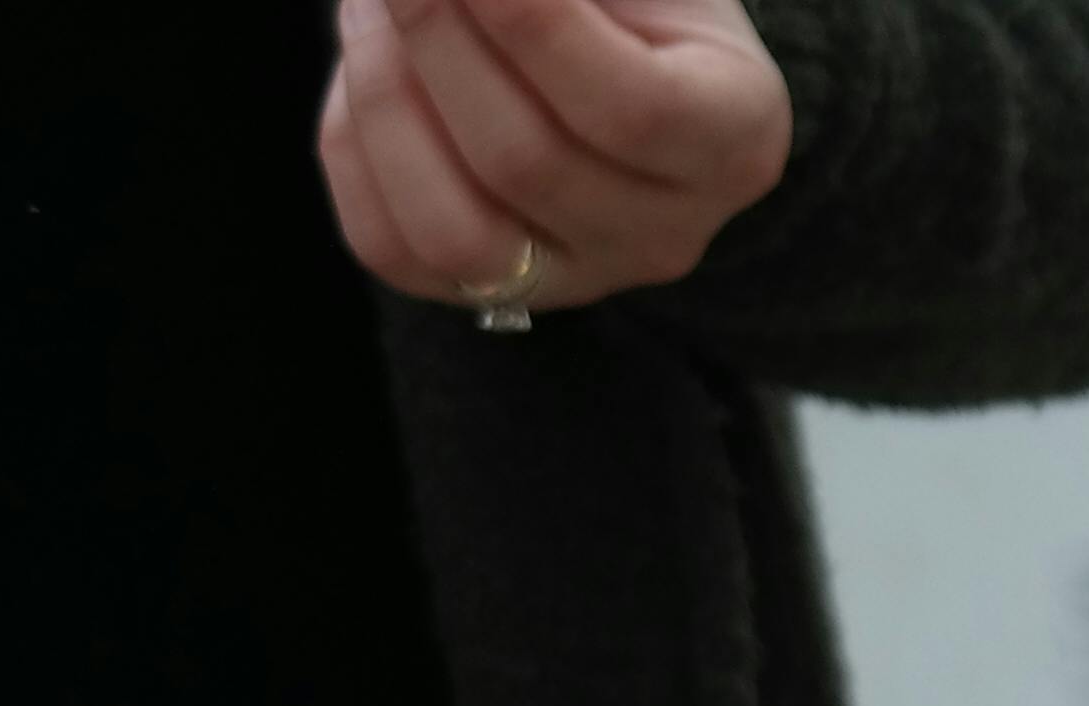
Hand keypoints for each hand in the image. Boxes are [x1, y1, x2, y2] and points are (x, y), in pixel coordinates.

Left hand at [319, 0, 790, 320]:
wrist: (626, 57)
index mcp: (733, 138)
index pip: (634, 108)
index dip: (532, 22)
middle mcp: (668, 233)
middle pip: (527, 163)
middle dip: (438, 39)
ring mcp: (581, 277)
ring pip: (455, 230)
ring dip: (385, 99)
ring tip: (371, 6)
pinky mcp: (489, 295)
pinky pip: (390, 247)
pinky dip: (355, 148)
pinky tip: (365, 68)